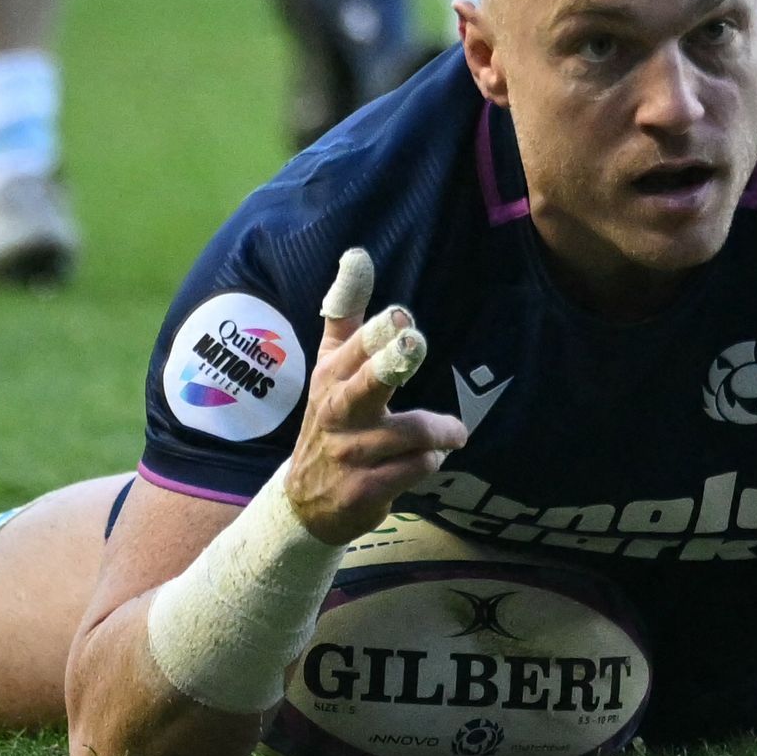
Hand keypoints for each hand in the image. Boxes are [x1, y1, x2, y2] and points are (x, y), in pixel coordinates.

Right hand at [283, 249, 467, 544]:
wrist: (305, 502)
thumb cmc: (331, 420)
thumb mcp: (330, 366)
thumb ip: (345, 313)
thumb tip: (356, 254)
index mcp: (331, 376)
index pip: (352, 347)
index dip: (376, 333)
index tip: (398, 317)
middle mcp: (337, 411)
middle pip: (367, 384)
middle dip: (391, 362)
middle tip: (414, 343)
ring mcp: (349, 453)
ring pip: (409, 433)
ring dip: (439, 432)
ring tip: (451, 433)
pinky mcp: (363, 490)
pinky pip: (415, 469)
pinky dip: (430, 462)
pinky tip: (427, 460)